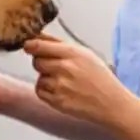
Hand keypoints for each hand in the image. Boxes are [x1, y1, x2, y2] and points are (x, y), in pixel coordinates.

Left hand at [25, 34, 139, 128]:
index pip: (38, 46)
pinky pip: (40, 91)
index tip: (29, 46)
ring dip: (47, 78)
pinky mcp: (57, 101)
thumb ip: (58, 44)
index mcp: (72, 53)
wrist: (111, 103)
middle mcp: (64, 68)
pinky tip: (62, 91)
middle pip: (36, 61)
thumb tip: (37, 36)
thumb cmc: (99, 77)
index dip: (30, 46)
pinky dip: (46, 91)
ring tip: (64, 82)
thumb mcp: (84, 54)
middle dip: (42, 63)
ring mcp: (60, 86)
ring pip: (39, 77)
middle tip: (56, 67)